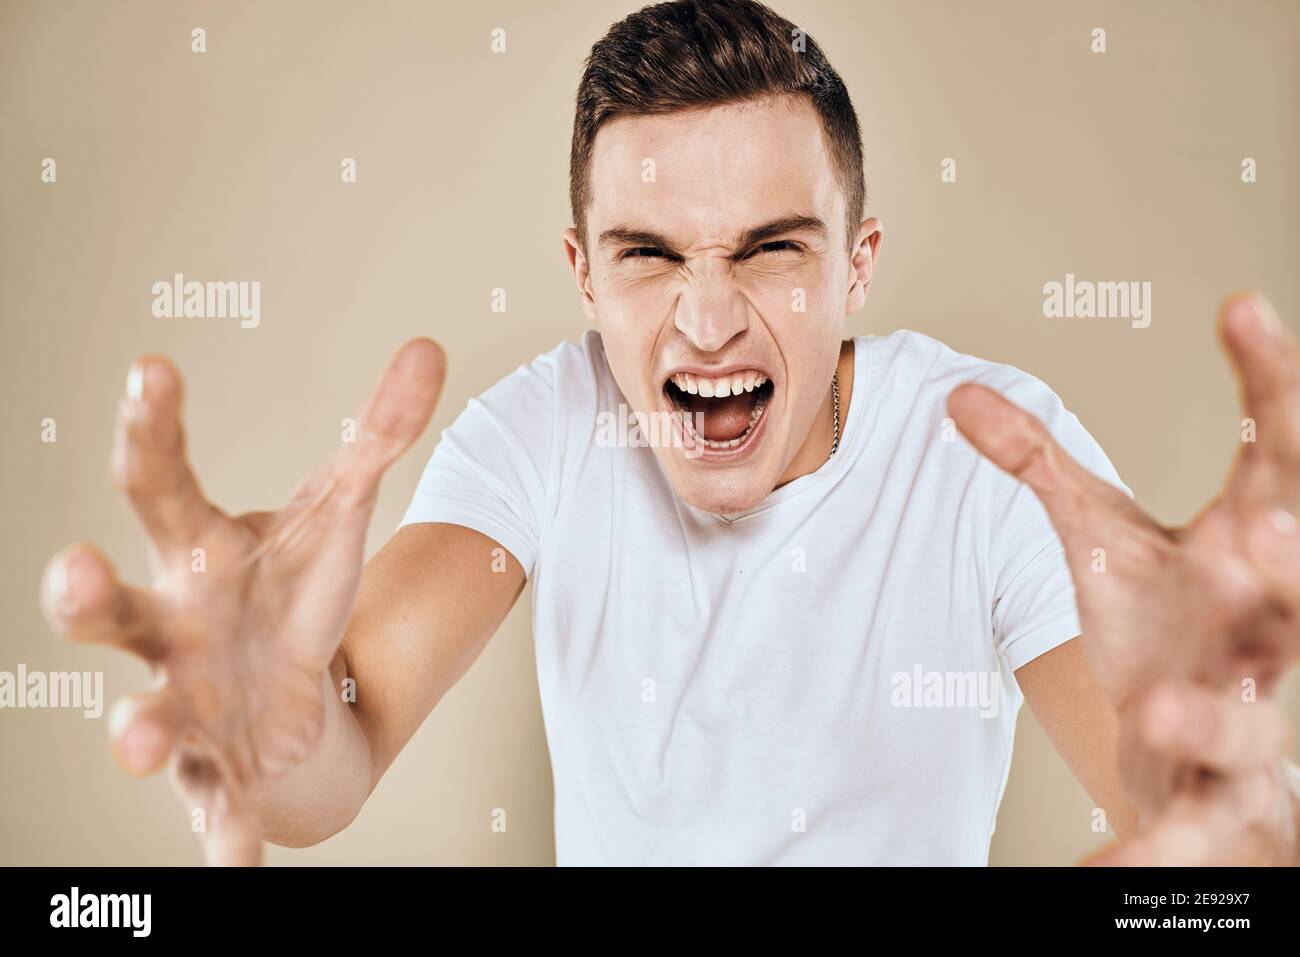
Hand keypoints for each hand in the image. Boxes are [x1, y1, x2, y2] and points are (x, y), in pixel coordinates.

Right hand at [40, 340, 444, 864]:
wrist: (286, 692)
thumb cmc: (290, 592)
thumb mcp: (336, 512)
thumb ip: (378, 433)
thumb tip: (432, 346)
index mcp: (193, 553)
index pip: (157, 481)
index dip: (151, 427)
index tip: (152, 369)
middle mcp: (168, 628)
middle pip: (109, 608)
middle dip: (82, 594)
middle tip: (73, 571)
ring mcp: (186, 704)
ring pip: (145, 717)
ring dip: (132, 730)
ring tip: (131, 740)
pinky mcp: (220, 772)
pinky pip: (217, 810)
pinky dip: (227, 840)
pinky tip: (241, 865)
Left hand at [948, 293, 1299, 863]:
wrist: (1184, 739)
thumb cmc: (1165, 624)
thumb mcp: (1101, 539)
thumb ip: (1039, 467)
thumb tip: (959, 392)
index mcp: (1242, 551)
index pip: (1274, 460)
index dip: (1270, 388)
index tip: (1239, 305)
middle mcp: (1262, 633)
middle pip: (1296, 598)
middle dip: (1289, 566)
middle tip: (1262, 532)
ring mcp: (1247, 721)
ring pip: (1252, 724)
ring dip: (1212, 720)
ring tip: (1154, 715)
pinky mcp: (1222, 799)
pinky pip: (1198, 830)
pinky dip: (1153, 850)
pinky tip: (1105, 870)